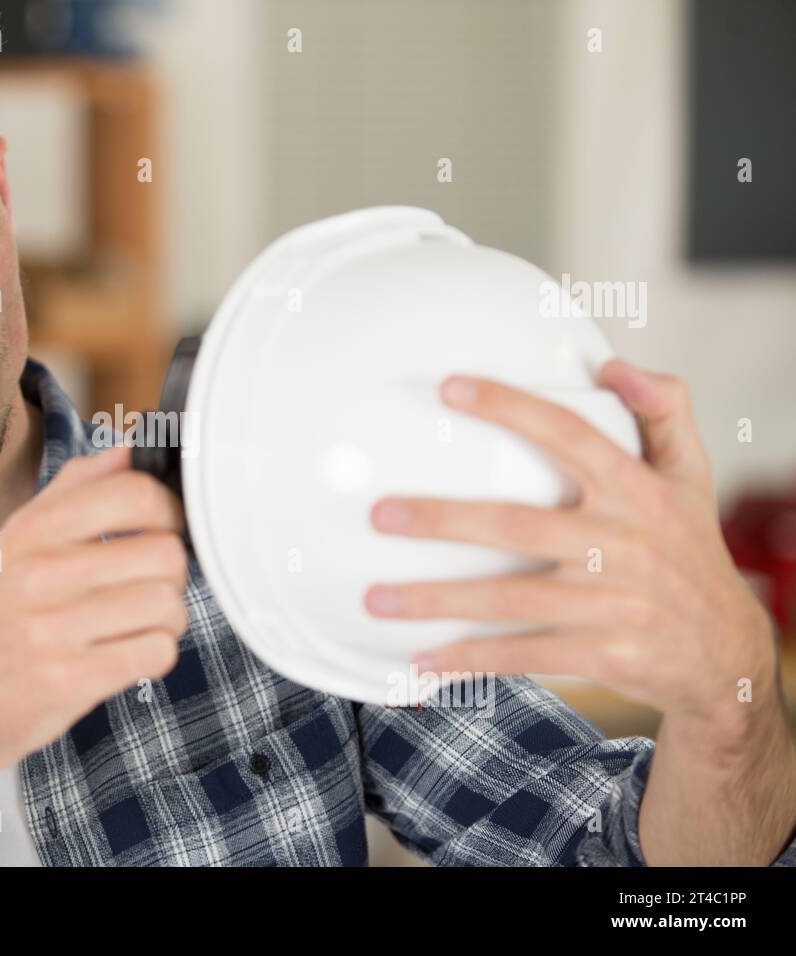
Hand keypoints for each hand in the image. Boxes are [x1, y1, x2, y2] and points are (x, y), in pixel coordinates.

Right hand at [0, 444, 189, 786]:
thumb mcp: (16, 544)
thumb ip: (73, 491)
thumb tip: (126, 450)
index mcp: (31, 531)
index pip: (132, 493)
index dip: (168, 510)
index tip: (163, 527)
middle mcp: (39, 574)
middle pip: (163, 552)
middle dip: (172, 573)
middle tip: (149, 586)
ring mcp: (53, 630)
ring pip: (166, 604)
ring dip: (168, 618)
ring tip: (138, 624)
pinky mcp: (69, 680)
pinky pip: (156, 651)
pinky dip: (155, 654)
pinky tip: (129, 653)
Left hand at [362, 359, 780, 731]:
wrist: (727, 654)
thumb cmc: (690, 551)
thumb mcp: (691, 476)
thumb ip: (663, 410)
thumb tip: (615, 365)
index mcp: (640, 491)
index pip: (570, 435)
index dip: (510, 408)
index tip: (448, 388)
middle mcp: (624, 544)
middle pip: (518, 525)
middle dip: (443, 520)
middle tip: (380, 516)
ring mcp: (614, 603)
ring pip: (510, 599)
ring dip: (438, 600)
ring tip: (375, 598)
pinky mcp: (606, 654)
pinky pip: (526, 654)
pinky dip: (473, 659)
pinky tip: (423, 659)